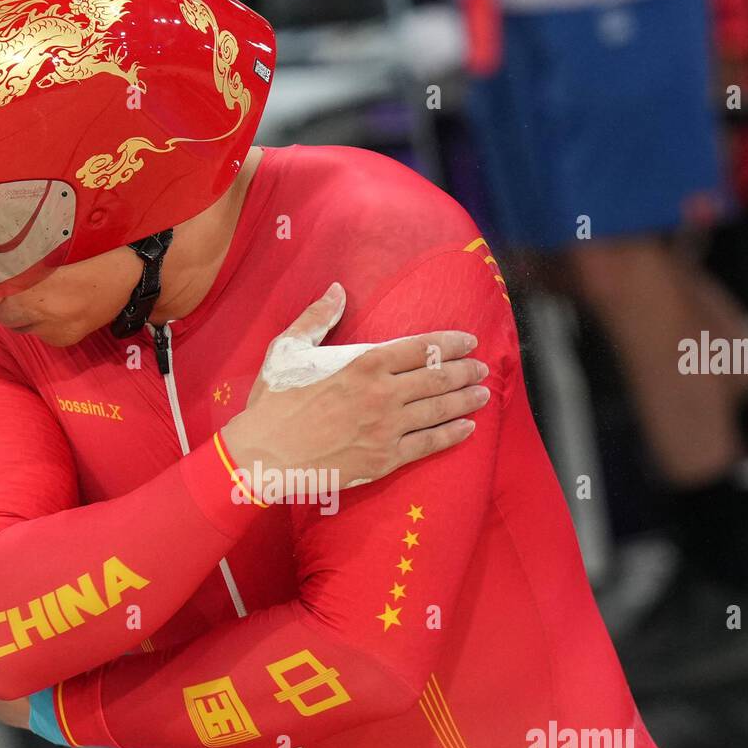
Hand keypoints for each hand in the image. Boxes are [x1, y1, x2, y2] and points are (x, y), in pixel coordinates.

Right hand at [222, 282, 489, 490]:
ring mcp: (387, 428)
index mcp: (363, 362)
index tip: (468, 342)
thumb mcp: (287, 348)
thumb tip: (337, 289)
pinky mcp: (385, 458)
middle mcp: (383, 393)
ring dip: (465, 400)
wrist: (264, 454)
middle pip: (437, 378)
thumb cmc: (273, 401)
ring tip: (482, 394)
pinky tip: (467, 428)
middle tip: (481, 369)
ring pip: (439, 410)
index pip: (420, 347)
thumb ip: (317, 318)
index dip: (450, 343)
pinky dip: (452, 434)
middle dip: (465, 371)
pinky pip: (428, 444)